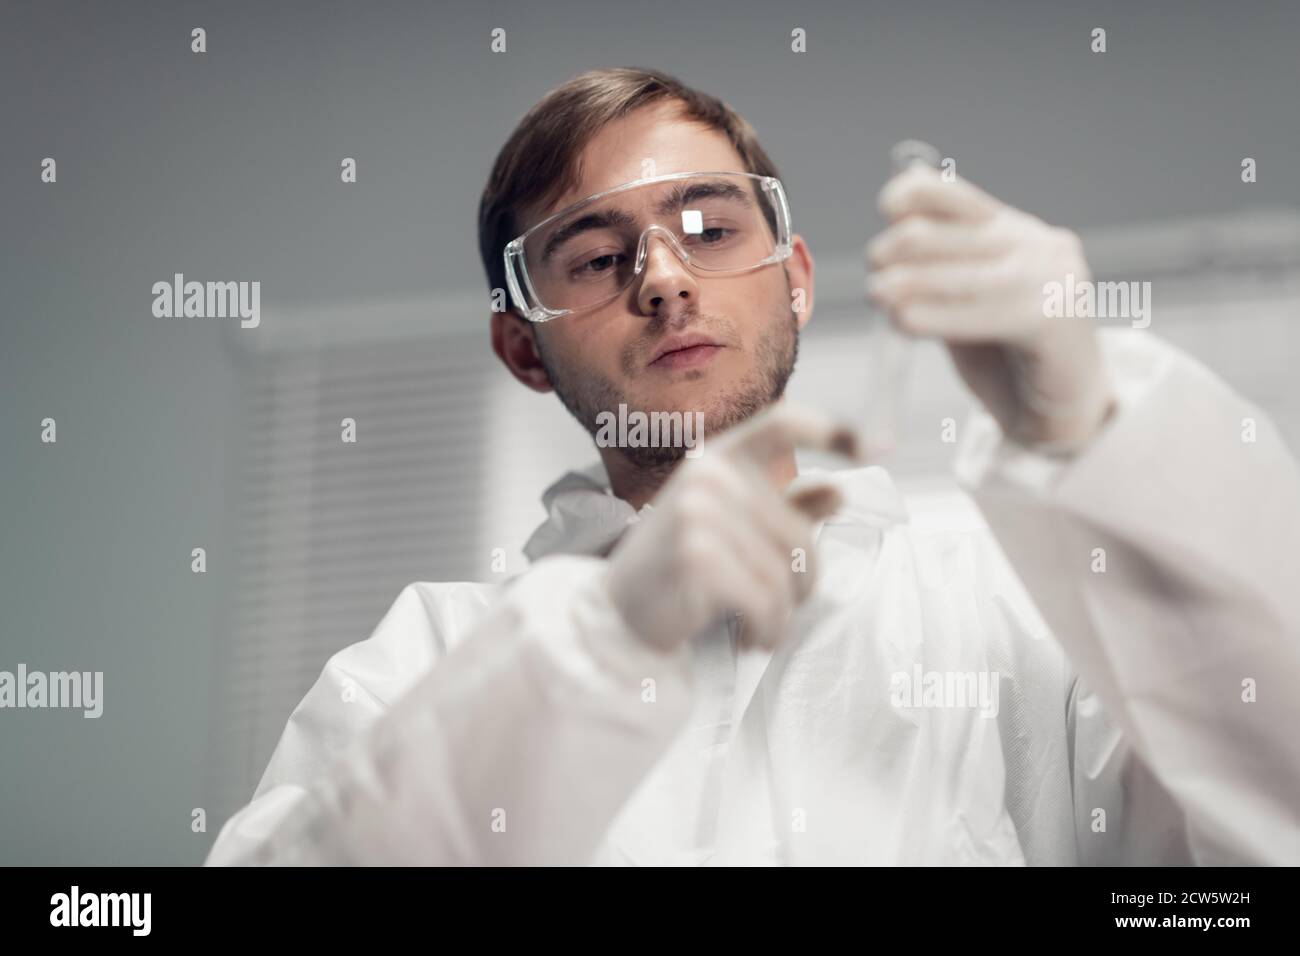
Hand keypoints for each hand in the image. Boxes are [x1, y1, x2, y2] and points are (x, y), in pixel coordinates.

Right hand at [605, 402, 859, 652]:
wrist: (616, 616)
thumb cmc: (677, 572)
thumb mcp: (731, 531)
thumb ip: (785, 510)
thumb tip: (840, 490)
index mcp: (718, 458)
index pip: (782, 423)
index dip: (833, 428)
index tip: (881, 443)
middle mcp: (707, 476)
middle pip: (800, 534)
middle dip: (801, 585)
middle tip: (779, 611)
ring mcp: (698, 512)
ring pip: (786, 573)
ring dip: (781, 615)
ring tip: (758, 628)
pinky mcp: (695, 555)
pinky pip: (765, 600)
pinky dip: (766, 629)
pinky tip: (749, 638)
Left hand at [866, 164, 1115, 452]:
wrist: (1064, 410)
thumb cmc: (1007, 360)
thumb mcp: (963, 306)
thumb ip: (936, 277)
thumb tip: (884, 251)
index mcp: (1010, 231)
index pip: (951, 193)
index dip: (909, 194)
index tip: (885, 212)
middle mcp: (1033, 243)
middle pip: (942, 233)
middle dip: (896, 251)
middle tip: (876, 285)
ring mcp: (1049, 277)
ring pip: (957, 273)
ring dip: (908, 283)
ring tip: (878, 296)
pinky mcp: (1054, 318)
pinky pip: (982, 312)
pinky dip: (937, 317)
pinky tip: (905, 322)